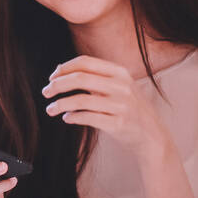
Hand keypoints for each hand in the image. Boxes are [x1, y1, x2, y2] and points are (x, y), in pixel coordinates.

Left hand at [41, 54, 173, 161]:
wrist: (152, 135)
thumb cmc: (130, 108)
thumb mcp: (119, 86)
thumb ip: (94, 77)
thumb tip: (59, 69)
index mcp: (120, 72)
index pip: (85, 62)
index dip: (64, 68)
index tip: (52, 77)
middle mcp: (122, 86)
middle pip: (80, 78)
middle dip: (57, 84)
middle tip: (45, 92)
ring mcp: (121, 105)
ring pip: (80, 100)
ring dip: (60, 104)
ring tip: (50, 109)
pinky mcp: (118, 124)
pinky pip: (87, 118)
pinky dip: (72, 117)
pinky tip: (67, 118)